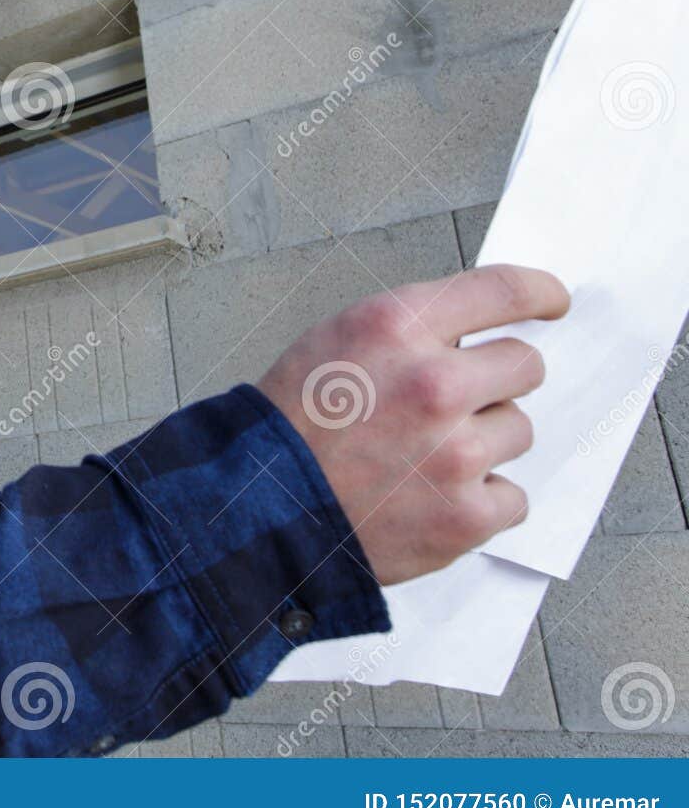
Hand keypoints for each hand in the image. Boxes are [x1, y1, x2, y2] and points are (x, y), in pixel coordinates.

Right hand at [256, 264, 569, 585]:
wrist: (257, 507)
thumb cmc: (291, 425)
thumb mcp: (337, 340)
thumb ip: (411, 331)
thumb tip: (477, 335)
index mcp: (397, 326)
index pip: (504, 291)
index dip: (539, 293)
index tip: (551, 301)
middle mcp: (433, 383)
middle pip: (525, 364)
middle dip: (496, 380)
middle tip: (453, 404)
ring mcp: (455, 453)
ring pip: (518, 431)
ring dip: (483, 442)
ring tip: (423, 457)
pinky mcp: (466, 516)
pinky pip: (511, 496)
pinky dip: (478, 501)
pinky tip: (429, 499)